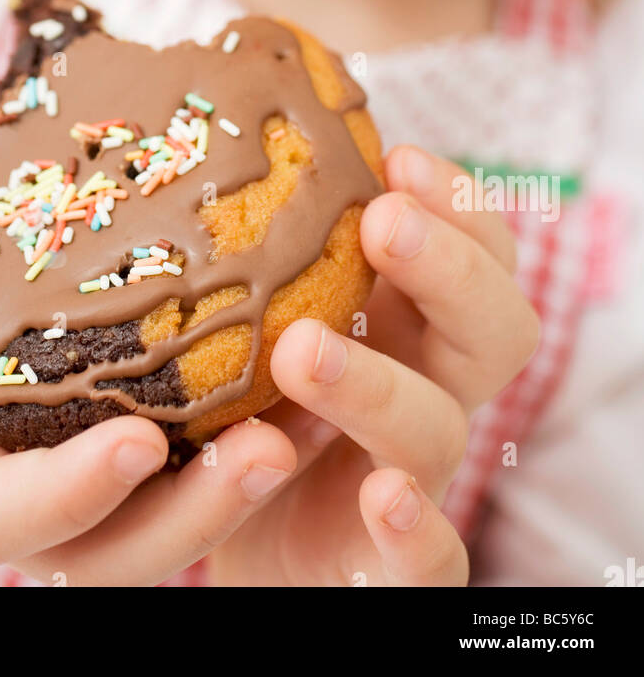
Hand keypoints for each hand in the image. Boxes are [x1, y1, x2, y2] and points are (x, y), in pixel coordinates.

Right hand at [0, 198, 301, 584]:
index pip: (1, 521)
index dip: (68, 497)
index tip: (137, 441)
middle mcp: (21, 498)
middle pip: (111, 553)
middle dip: (191, 513)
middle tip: (272, 449)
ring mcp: (77, 484)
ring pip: (167, 525)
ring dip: (245, 489)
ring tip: (321, 424)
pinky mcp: (121, 450)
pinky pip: (189, 471)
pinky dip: (255, 441)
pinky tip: (317, 380)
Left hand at [206, 145, 540, 586]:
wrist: (246, 544)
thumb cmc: (256, 404)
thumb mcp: (259, 313)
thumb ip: (259, 247)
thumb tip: (207, 134)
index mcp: (410, 321)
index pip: (475, 251)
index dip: (454, 204)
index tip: (396, 157)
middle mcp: (430, 390)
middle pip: (493, 327)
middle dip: (447, 267)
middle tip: (380, 220)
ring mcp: (415, 477)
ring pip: (439, 429)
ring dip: (378, 384)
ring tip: (300, 350)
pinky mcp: (388, 566)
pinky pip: (436, 562)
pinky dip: (419, 530)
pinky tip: (383, 495)